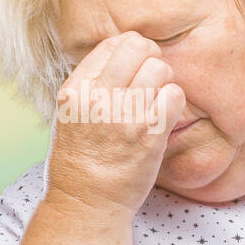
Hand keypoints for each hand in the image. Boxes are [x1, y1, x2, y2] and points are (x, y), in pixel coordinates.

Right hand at [46, 30, 184, 216]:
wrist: (87, 201)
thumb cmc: (80, 159)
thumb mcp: (70, 114)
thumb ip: (92, 85)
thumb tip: (121, 56)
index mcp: (75, 89)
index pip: (112, 44)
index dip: (132, 50)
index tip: (137, 65)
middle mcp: (98, 97)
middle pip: (139, 47)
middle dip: (152, 59)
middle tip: (153, 79)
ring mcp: (125, 114)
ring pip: (160, 68)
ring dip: (164, 81)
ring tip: (157, 101)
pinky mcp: (150, 133)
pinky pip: (174, 95)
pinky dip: (174, 101)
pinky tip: (164, 116)